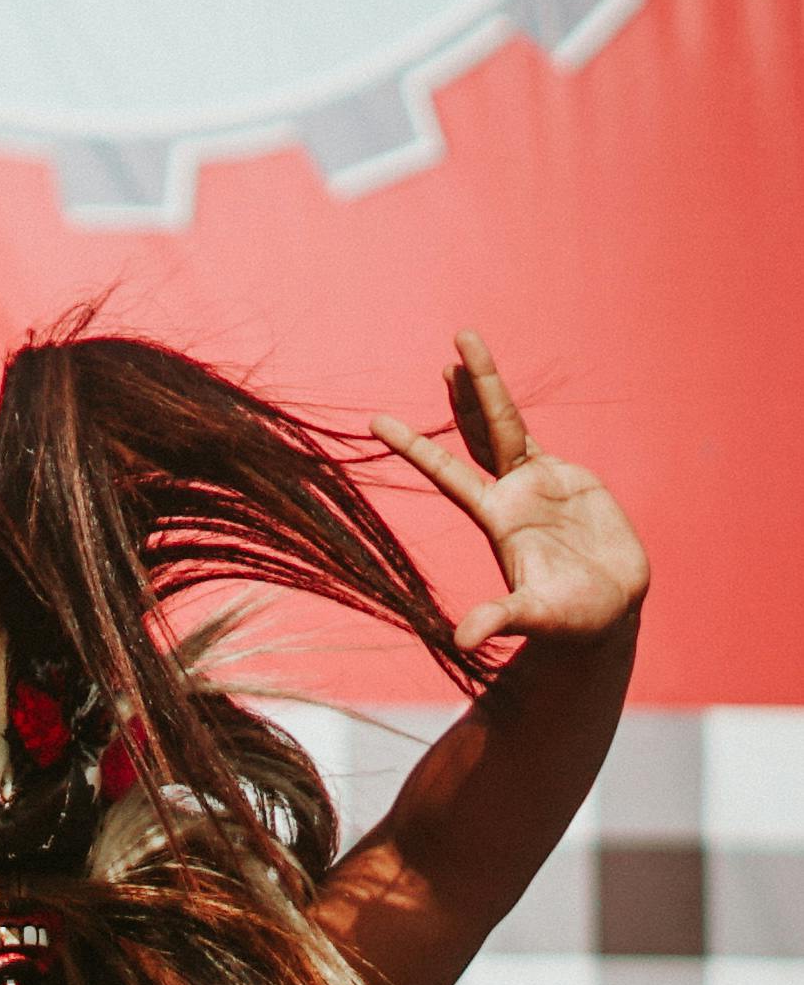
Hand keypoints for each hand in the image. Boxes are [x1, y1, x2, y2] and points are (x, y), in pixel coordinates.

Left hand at [372, 330, 648, 656]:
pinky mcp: (567, 482)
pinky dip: (513, 413)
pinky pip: (531, 439)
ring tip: (464, 345)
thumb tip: (463, 639)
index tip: (375, 421)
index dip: (414, 446)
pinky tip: (494, 393)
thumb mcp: (534, 616)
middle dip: (467, 391)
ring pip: (504, 426)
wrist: (608, 616)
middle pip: (478, 433)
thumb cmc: (571, 621)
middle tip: (451, 348)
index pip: (446, 473)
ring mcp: (536, 485)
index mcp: (497, 518)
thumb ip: (500, 618)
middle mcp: (509, 496)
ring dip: (486, 389)